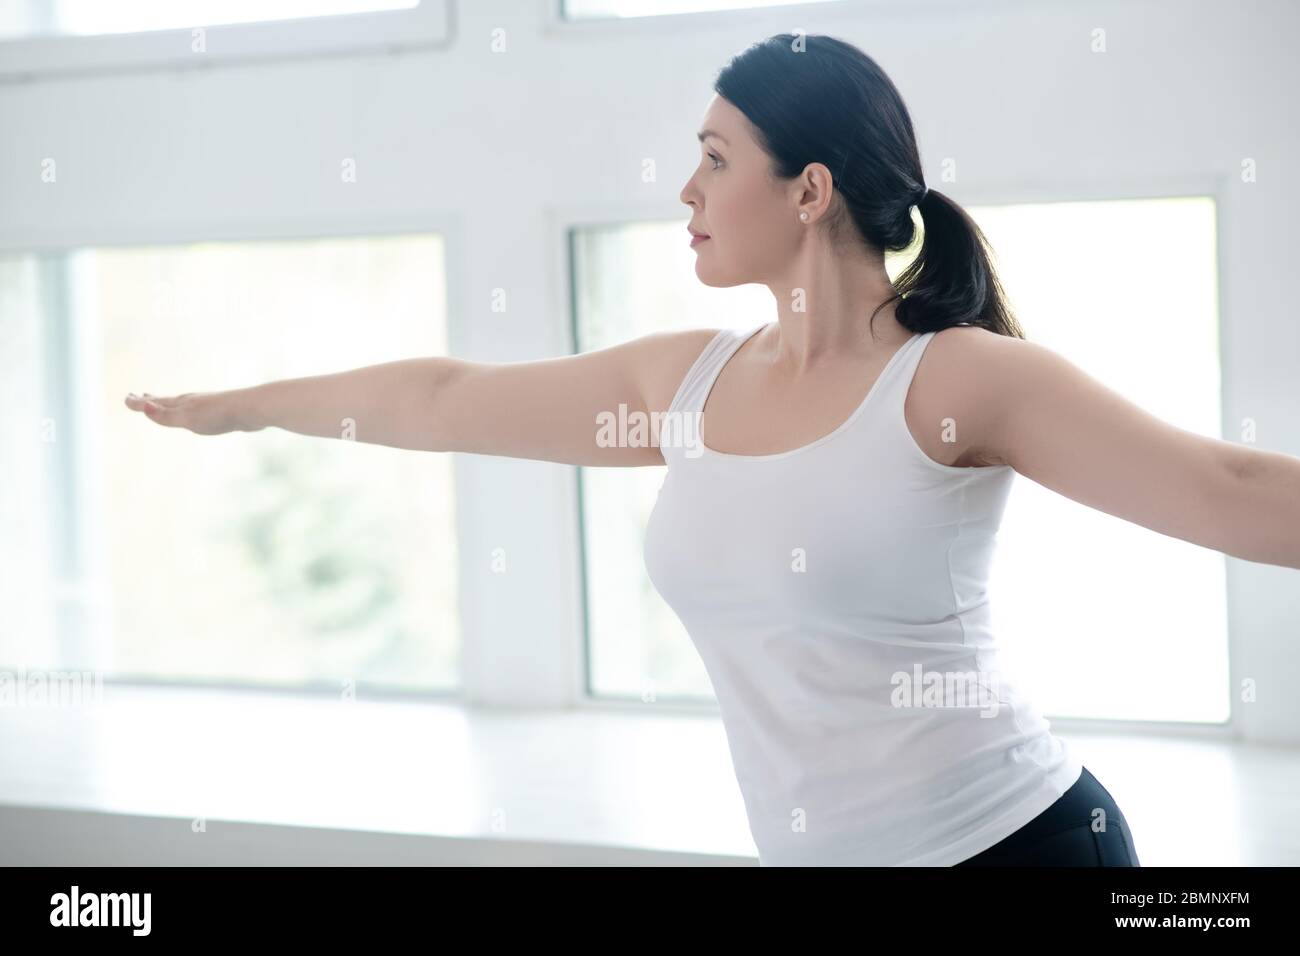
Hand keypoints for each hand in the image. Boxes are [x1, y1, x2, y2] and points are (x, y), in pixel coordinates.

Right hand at [123, 391, 256, 434]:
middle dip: (150, 400)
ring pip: (181, 404)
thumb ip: (166, 415)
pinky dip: (186, 410)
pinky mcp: (219, 411)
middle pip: (166, 401)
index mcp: (182, 403)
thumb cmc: (220, 415)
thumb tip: (142, 407)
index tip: (126, 398)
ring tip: (160, 401)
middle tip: (138, 395)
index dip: (140, 403)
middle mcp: (192, 401)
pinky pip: (197, 410)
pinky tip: (194, 413)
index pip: (155, 403)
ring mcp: (206, 404)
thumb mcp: (188, 418)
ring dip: (167, 403)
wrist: (253, 409)